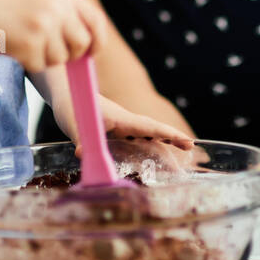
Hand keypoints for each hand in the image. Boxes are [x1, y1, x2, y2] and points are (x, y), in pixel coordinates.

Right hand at [0, 0, 106, 72]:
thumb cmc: (9, 10)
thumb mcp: (43, 2)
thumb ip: (66, 17)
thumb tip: (89, 48)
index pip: (96, 19)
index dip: (98, 40)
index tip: (92, 52)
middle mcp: (56, 9)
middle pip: (82, 44)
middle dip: (70, 54)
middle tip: (50, 50)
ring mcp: (43, 26)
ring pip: (60, 58)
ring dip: (44, 58)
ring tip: (26, 42)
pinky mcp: (29, 44)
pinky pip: (40, 66)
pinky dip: (28, 62)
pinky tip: (16, 46)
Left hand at [54, 92, 193, 156]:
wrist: (68, 94)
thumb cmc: (74, 106)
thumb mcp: (76, 125)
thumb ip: (82, 140)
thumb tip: (83, 155)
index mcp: (123, 120)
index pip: (150, 128)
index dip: (169, 135)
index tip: (188, 142)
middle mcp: (126, 123)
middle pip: (154, 133)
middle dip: (173, 141)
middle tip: (191, 149)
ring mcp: (122, 128)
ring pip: (146, 139)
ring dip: (161, 149)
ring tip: (175, 165)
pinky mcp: (115, 132)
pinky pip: (136, 143)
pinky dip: (147, 151)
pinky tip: (150, 163)